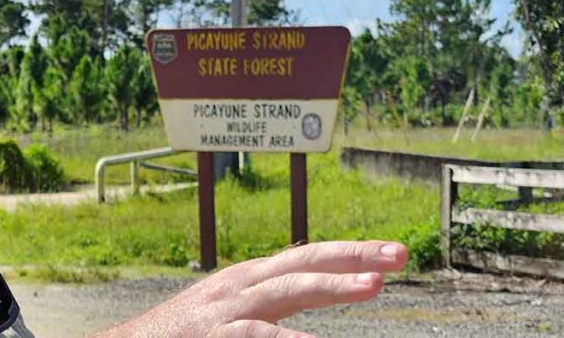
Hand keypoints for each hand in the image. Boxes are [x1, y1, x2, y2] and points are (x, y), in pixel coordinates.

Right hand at [93, 240, 407, 337]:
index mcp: (249, 281)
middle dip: (354, 256)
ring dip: (331, 286)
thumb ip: (270, 310)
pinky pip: (255, 337)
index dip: (350, 253)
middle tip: (399, 254)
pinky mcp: (211, 335)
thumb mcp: (231, 315)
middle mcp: (240, 287)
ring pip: (285, 291)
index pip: (307, 259)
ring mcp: (225, 310)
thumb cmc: (185, 335)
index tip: (392, 253)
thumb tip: (312, 300)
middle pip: (304, 264)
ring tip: (374, 287)